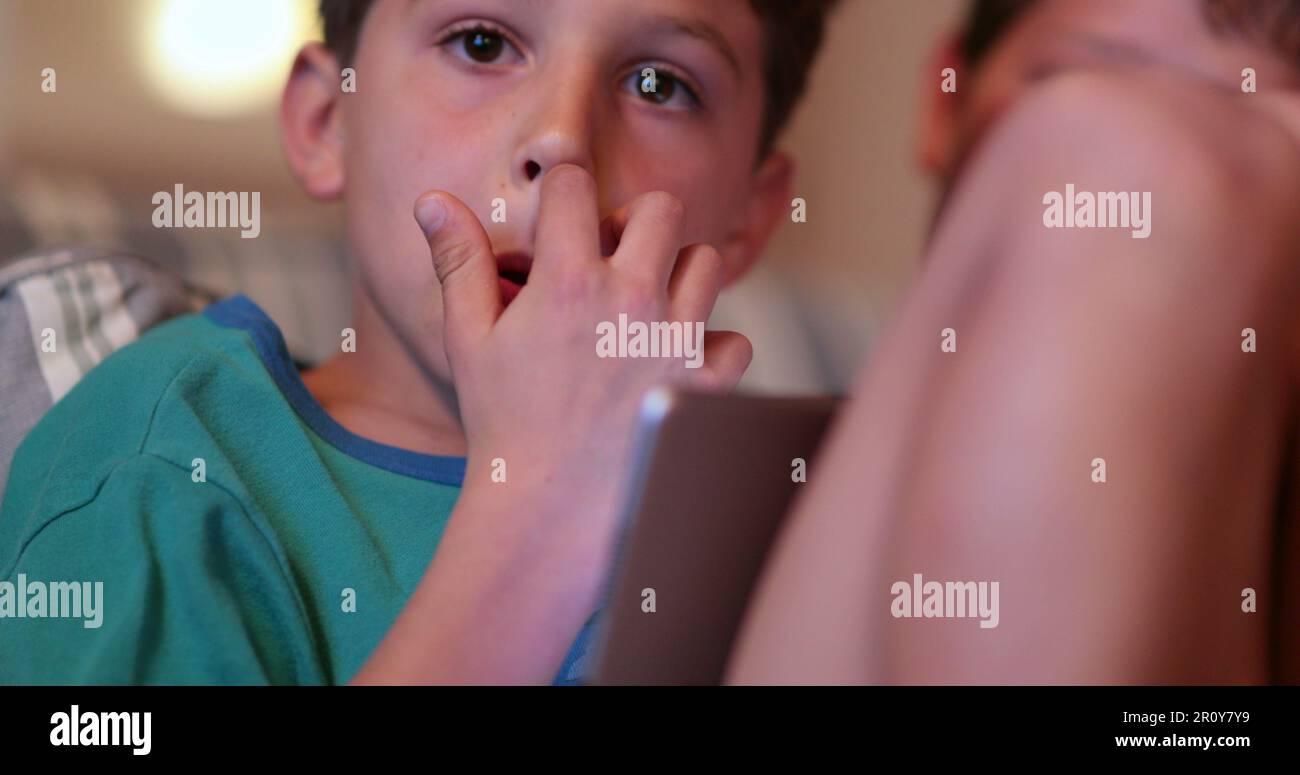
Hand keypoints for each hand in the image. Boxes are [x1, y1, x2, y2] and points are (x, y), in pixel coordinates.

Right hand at [414, 164, 750, 541]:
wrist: (547, 505)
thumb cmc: (502, 421)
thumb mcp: (468, 337)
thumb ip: (458, 261)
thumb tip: (432, 199)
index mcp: (567, 280)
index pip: (576, 184)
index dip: (564, 192)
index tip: (561, 219)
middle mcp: (630, 299)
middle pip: (662, 208)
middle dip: (636, 221)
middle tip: (612, 257)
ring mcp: (673, 340)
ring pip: (706, 262)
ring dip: (678, 273)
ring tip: (644, 305)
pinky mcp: (703, 383)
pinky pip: (735, 341)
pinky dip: (714, 347)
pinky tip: (676, 361)